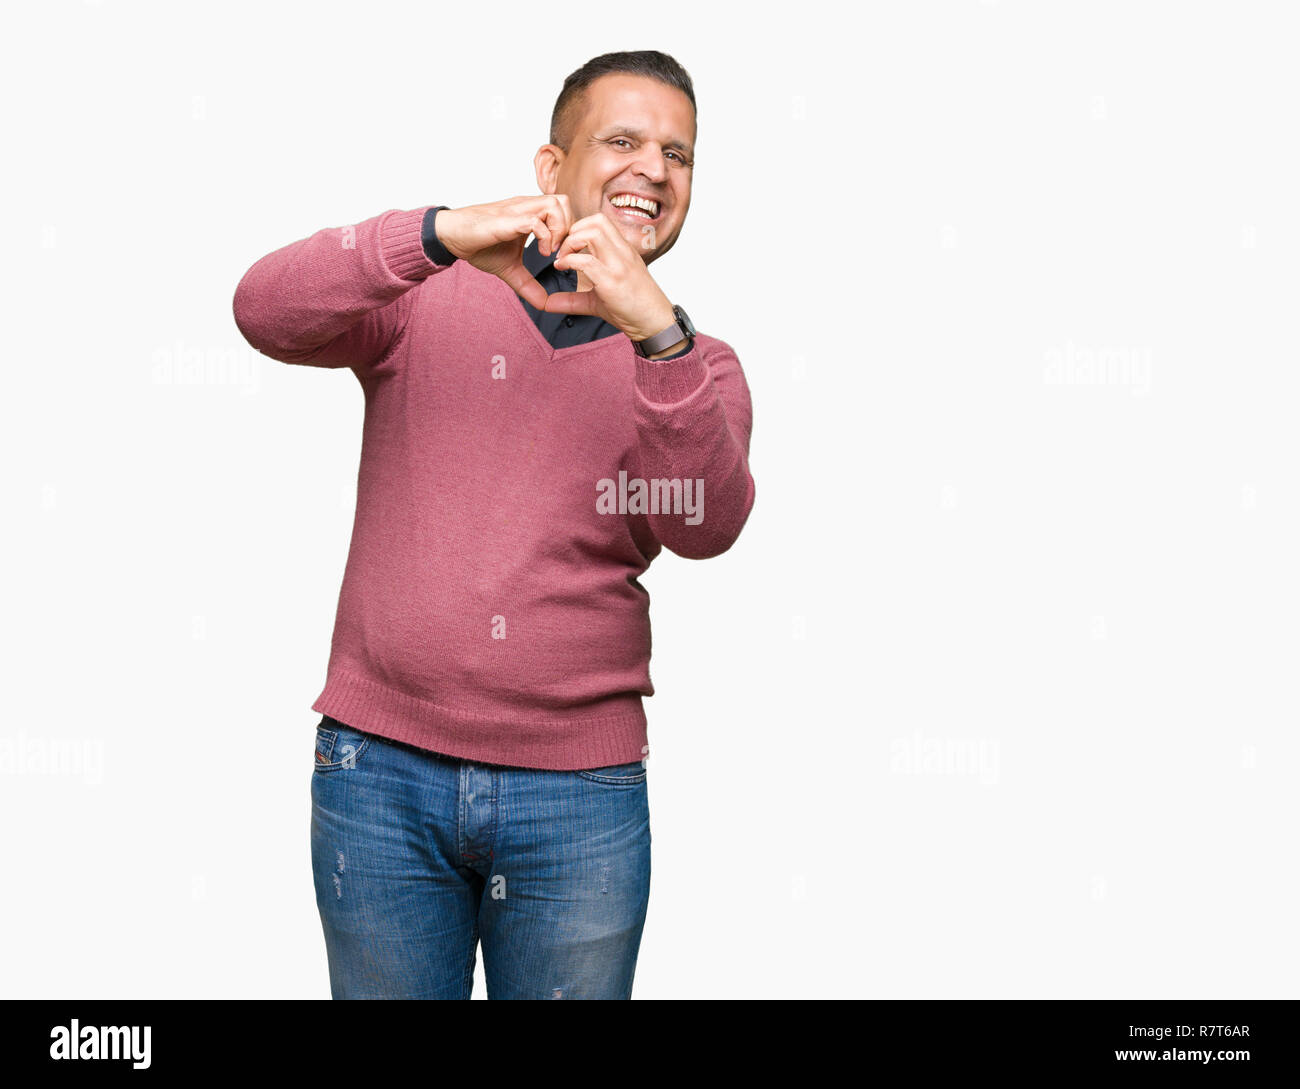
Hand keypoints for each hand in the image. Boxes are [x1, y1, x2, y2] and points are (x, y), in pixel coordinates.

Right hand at [434, 195, 573, 310]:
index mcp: (530, 214)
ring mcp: (517, 212)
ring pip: (554, 204)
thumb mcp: (510, 269)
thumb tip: (544, 304)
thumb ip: (528, 285)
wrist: (451, 236)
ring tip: (550, 251)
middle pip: (564, 201)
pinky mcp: (506, 221)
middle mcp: (526, 208)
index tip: (562, 255)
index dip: (569, 231)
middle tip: (560, 251)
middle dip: (569, 228)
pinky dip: (544, 237)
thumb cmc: (479, 245)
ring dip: (559, 230)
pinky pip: (534, 220)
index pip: (563, 209)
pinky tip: (541, 252)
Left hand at [545, 213, 676, 341]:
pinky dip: (569, 261)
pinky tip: (562, 269)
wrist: (655, 324)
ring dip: (571, 242)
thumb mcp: (598, 299)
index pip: (599, 221)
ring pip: (592, 232)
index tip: (566, 248)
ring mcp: (618, 265)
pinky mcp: (613, 281)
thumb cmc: (632, 309)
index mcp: (622, 251)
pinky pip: (587, 260)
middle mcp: (622, 252)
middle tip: (561, 251)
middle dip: (572, 231)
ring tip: (562, 259)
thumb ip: (572, 298)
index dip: (578, 228)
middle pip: (596, 220)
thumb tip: (547, 304)